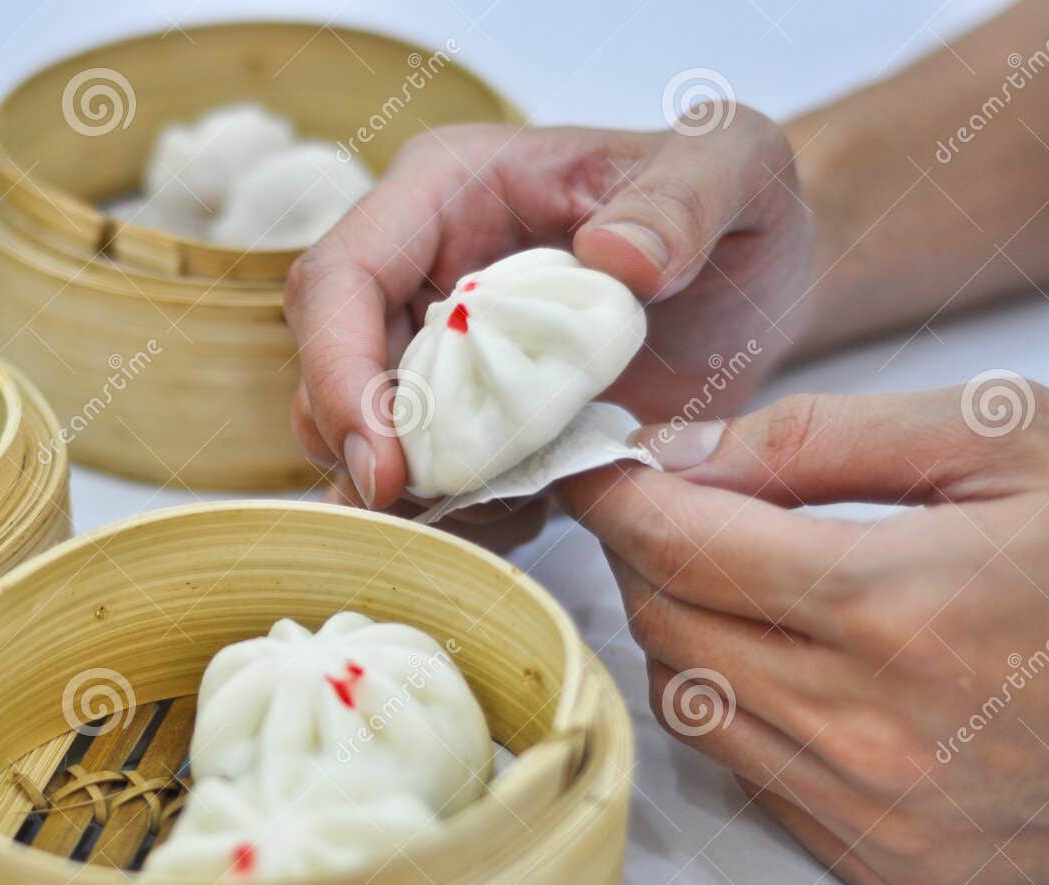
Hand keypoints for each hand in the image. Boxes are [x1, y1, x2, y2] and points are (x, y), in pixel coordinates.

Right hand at [284, 109, 812, 512]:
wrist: (759, 285)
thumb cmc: (735, 205)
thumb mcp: (735, 166)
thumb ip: (685, 196)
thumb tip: (613, 257)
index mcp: (447, 193)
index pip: (339, 277)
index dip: (337, 367)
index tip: (383, 458)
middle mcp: (421, 272)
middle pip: (326, 364)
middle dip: (355, 446)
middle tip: (416, 506)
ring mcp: (437, 351)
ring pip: (359, 432)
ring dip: (403, 490)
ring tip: (493, 511)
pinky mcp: (470, 419)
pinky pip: (428, 480)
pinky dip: (459, 516)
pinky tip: (529, 514)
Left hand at [557, 385, 1048, 884]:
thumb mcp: (1004, 442)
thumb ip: (824, 441)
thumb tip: (679, 457)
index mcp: (900, 608)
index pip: (681, 546)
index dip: (618, 498)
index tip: (594, 466)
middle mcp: (876, 730)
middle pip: (669, 627)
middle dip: (650, 556)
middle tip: (675, 509)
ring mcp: (884, 815)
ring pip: (693, 709)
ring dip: (686, 631)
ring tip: (741, 578)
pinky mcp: (898, 870)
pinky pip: (752, 779)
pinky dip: (738, 710)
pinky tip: (792, 662)